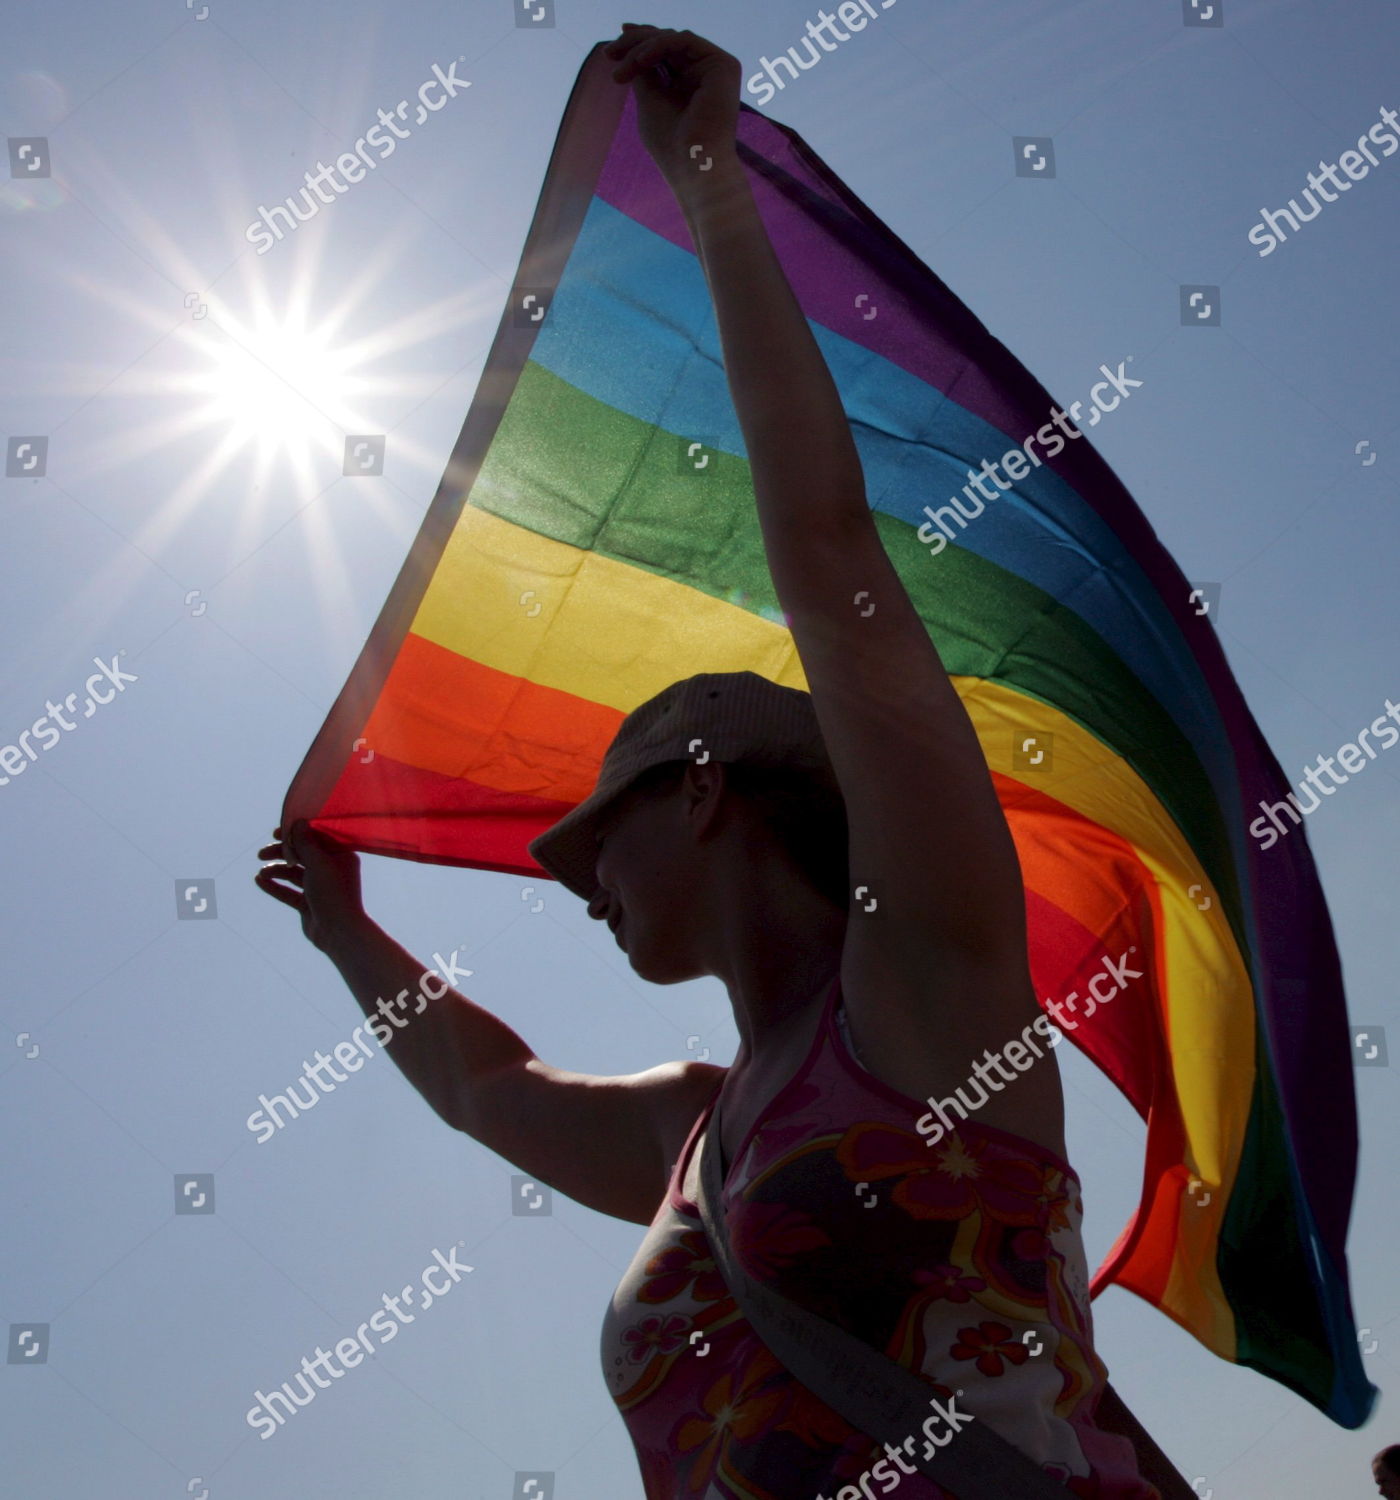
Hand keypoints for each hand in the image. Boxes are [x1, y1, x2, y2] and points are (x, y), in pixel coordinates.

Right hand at [255, 820, 364, 952]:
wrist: (338, 932)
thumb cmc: (332, 893)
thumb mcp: (318, 863)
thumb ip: (305, 843)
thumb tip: (298, 822)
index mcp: (340, 856)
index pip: (316, 838)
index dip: (296, 834)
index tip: (276, 833)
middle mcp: (331, 870)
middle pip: (302, 856)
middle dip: (281, 853)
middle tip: (261, 853)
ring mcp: (320, 888)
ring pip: (294, 874)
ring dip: (276, 870)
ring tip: (262, 873)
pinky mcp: (309, 905)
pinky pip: (289, 892)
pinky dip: (275, 886)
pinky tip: (259, 881)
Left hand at [603, 24, 740, 184]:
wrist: (694, 165)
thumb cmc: (671, 145)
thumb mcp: (648, 100)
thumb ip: (643, 69)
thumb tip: (629, 38)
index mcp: (688, 84)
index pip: (662, 55)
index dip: (637, 45)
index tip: (610, 51)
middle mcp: (703, 74)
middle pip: (665, 42)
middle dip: (634, 42)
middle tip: (609, 54)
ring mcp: (714, 69)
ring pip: (672, 38)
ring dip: (641, 48)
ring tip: (621, 71)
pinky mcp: (723, 65)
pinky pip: (684, 40)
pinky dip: (659, 46)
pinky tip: (640, 62)